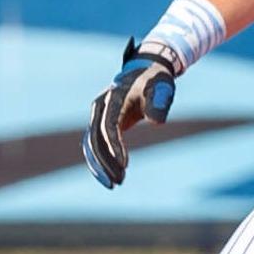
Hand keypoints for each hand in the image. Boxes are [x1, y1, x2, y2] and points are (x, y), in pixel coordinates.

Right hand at [82, 39, 180, 187]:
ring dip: (99, 166)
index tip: (124, 166)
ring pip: (91, 144)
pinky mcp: (100, 122)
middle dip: (104, 162)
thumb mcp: (162, 88)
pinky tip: (109, 176)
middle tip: (118, 182)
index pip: (108, 126)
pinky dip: (99, 161)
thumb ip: (160, 103)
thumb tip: (157, 122)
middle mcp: (100, 107)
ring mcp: (97, 115)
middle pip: (95, 139)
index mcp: (113, 98)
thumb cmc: (155, 81)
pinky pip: (94, 144)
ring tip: (115, 184)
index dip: (114, 147)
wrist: (146, 69)